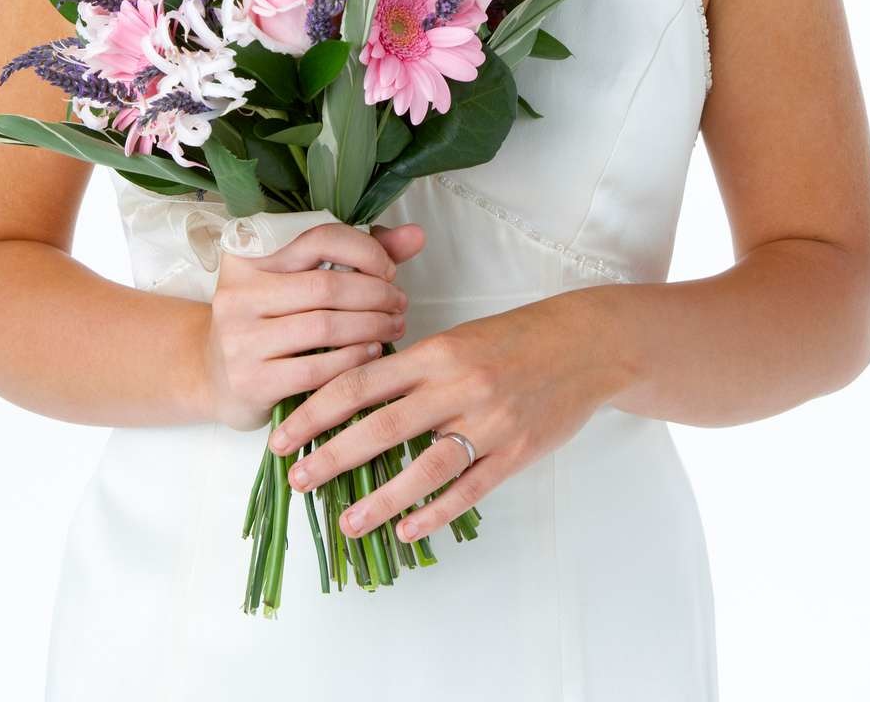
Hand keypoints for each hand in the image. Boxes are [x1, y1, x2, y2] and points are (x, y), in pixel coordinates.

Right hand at [203, 220, 422, 431]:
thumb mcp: (300, 279)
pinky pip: (316, 369)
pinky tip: (372, 354)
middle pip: (327, 286)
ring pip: (325, 326)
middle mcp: (239, 291)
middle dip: (376, 295)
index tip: (389, 270)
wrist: (216, 377)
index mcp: (249, 254)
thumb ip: (356, 255)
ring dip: (372, 327)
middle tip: (400, 304)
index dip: (365, 252)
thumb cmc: (269, 320)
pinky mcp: (250, 379)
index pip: (318, 237)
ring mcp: (240, 337)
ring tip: (394, 326)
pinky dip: (353, 360)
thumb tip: (416, 235)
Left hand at [267, 286, 625, 541]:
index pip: (362, 381)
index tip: (284, 433)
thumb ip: (413, 369)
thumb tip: (358, 402)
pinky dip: (436, 512)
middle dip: (332, 455)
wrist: (586, 345)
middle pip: (381, 425)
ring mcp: (488, 422)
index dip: (317, 409)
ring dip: (380, 499)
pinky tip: (408, 530)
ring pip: (424, 467)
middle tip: (296, 479)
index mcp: (437, 353)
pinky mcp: (516, 452)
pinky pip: (469, 487)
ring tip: (346, 522)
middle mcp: (457, 386)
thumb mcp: (458, 339)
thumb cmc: (515, 339)